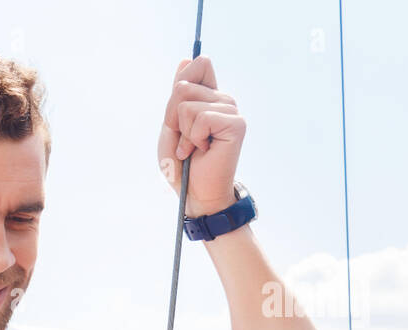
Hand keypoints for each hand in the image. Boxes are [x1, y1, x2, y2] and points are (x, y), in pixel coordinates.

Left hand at [157, 55, 245, 215]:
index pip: (198, 64)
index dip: (178, 90)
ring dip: (183, 132)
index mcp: (209, 96)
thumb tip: (185, 59)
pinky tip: (202, 150)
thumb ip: (178, 93)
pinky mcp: (236, 124)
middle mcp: (223, 99)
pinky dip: (193, 138)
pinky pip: (201, 118)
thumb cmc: (181, 163)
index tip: (178, 118)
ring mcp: (232, 110)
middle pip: (183, 86)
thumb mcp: (171, 124)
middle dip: (173, 117)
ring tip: (194, 147)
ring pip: (188, 104)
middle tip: (185, 139)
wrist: (193, 192)